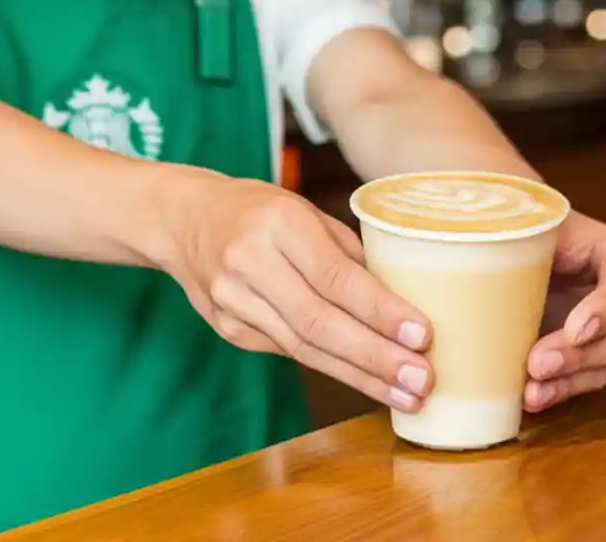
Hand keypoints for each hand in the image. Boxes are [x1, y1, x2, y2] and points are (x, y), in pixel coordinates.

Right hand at [160, 171, 434, 411]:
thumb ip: (348, 253)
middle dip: (376, 358)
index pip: (336, 277)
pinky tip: (366, 381)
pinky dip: (332, 367)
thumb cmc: (259, 210)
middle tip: (422, 381)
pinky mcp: (227, 329)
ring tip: (406, 396)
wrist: (183, 220)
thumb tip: (401, 300)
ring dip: (360, 376)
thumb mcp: (306, 211)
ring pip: (304, 349)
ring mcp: (232, 301)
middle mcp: (250, 263)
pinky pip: (288, 352)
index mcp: (279, 223)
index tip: (422, 335)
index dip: (380, 311)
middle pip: (320, 323)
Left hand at [524, 213, 605, 411]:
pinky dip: (561, 389)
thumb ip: (519, 244)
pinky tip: (533, 396)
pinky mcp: (604, 353)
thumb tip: (481, 261)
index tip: (576, 331)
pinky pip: (591, 379)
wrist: (526, 253)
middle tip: (537, 363)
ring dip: (569, 378)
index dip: (604, 309)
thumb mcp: (528, 230)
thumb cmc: (528, 234)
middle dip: (580, 354)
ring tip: (531, 389)